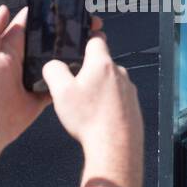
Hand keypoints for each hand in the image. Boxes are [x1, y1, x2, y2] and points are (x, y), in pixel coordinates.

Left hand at [0, 6, 102, 150]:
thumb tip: (4, 8)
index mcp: (14, 45)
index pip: (32, 23)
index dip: (45, 13)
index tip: (63, 4)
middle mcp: (28, 56)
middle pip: (49, 38)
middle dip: (65, 30)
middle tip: (85, 22)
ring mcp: (39, 72)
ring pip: (59, 57)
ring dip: (72, 50)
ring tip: (91, 40)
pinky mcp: (47, 88)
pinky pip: (63, 78)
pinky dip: (73, 73)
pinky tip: (87, 65)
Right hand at [42, 26, 142, 159]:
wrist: (115, 147)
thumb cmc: (89, 119)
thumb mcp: (60, 92)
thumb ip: (54, 71)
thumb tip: (53, 65)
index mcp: (102, 64)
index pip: (96, 40)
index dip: (86, 39)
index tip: (81, 42)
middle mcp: (120, 74)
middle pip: (102, 63)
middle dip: (89, 71)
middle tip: (74, 86)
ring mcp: (129, 91)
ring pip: (110, 83)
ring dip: (99, 89)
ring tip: (86, 108)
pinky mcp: (133, 107)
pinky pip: (118, 100)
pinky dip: (108, 105)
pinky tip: (98, 119)